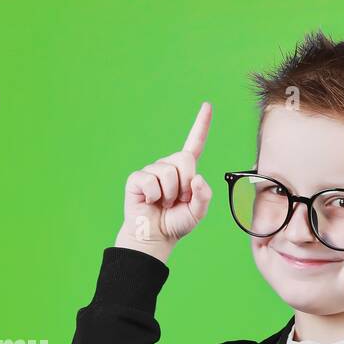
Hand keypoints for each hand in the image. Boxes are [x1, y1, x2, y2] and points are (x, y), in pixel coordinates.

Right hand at [115, 100, 214, 264]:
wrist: (154, 237)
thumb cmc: (175, 223)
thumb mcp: (198, 212)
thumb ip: (204, 195)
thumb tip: (197, 177)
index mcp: (185, 171)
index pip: (195, 143)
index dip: (201, 125)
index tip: (207, 105)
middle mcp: (168, 166)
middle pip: (185, 159)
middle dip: (186, 183)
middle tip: (178, 200)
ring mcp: (151, 171)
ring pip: (168, 173)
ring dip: (170, 195)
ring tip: (163, 204)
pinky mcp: (137, 179)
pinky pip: (151, 181)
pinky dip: (155, 196)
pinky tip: (150, 202)